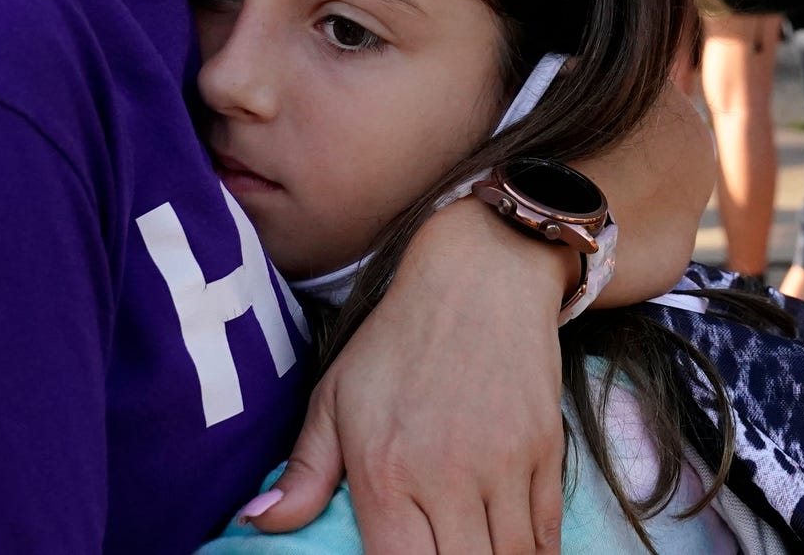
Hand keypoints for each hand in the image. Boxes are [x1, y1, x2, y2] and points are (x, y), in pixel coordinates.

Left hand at [247, 200, 564, 552]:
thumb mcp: (335, 398)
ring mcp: (503, 466)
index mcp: (387, 474)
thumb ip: (303, 471)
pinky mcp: (544, 451)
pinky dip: (535, 554)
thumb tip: (258, 523)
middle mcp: (448, 478)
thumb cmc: (397, 341)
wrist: (480, 276)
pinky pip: (546, 531)